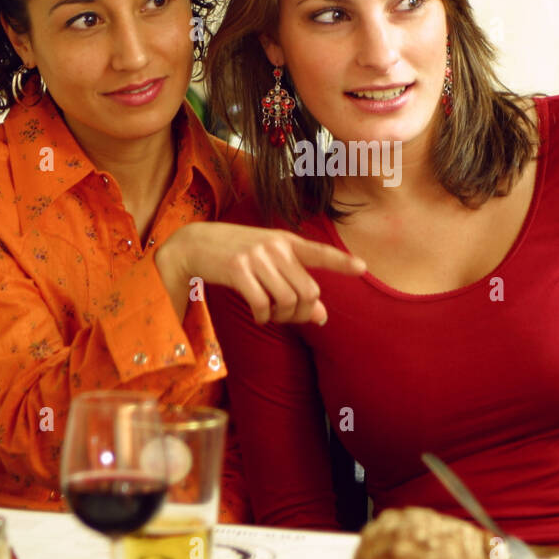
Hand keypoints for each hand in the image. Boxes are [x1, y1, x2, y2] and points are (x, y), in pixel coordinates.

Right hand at [155, 223, 366, 324]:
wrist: (195, 244)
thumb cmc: (237, 255)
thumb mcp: (268, 264)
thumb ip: (296, 285)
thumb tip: (322, 317)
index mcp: (286, 241)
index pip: (319, 252)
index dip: (341, 262)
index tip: (363, 267)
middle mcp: (275, 247)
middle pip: (308, 291)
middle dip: (301, 312)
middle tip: (285, 316)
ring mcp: (256, 257)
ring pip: (287, 301)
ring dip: (280, 316)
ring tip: (269, 313)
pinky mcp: (237, 269)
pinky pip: (262, 305)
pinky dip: (262, 318)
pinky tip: (257, 315)